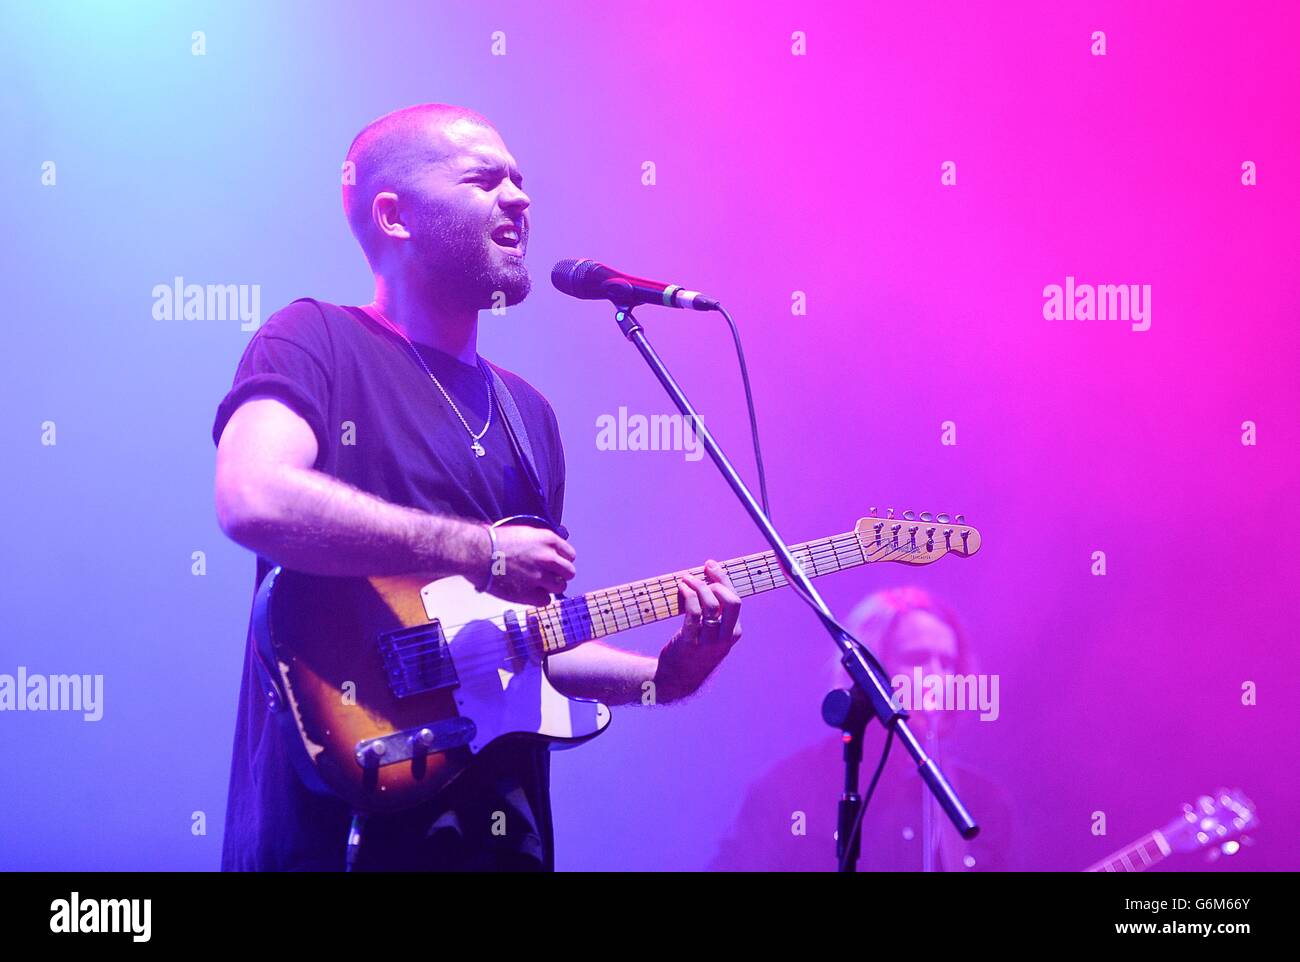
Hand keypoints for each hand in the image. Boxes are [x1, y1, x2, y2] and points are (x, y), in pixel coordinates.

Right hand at [481, 524, 575, 606]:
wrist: (476, 553)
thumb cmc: (493, 541)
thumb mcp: (522, 533)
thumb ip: (539, 543)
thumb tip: (547, 551)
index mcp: (547, 539)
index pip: (570, 554)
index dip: (562, 560)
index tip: (554, 564)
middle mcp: (548, 557)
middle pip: (569, 572)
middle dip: (559, 575)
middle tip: (547, 576)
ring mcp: (540, 576)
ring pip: (560, 587)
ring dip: (550, 587)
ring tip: (536, 585)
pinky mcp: (529, 593)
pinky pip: (546, 601)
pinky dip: (538, 598)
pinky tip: (528, 593)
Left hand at [653, 560, 741, 702]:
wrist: (678, 680)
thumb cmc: (694, 650)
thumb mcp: (713, 634)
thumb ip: (715, 612)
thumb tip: (708, 577)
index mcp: (733, 632)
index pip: (735, 600)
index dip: (723, 579)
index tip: (710, 565)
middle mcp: (724, 638)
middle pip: (732, 602)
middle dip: (717, 582)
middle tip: (700, 575)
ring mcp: (708, 642)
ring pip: (711, 606)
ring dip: (698, 587)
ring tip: (686, 579)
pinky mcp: (690, 644)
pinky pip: (693, 615)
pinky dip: (688, 597)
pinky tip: (681, 589)